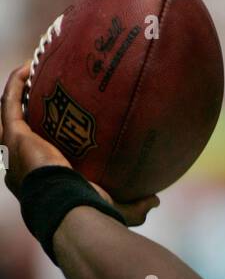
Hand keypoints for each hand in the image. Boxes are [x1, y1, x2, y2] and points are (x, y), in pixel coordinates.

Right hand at [1, 62, 158, 226]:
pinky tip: (28, 66)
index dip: (46, 139)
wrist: (70, 207)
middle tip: (44, 92)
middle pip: (21, 134)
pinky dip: (16, 84)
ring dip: (18, 94)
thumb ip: (134, 205)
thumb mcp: (114, 208)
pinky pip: (9, 103)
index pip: (40, 157)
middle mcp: (23, 167)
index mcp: (42, 182)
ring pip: (10, 115)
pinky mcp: (15, 136)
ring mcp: (15, 151)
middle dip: (28, 112)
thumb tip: (155, 200)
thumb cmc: (90, 211)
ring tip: (31, 71)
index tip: (64, 122)